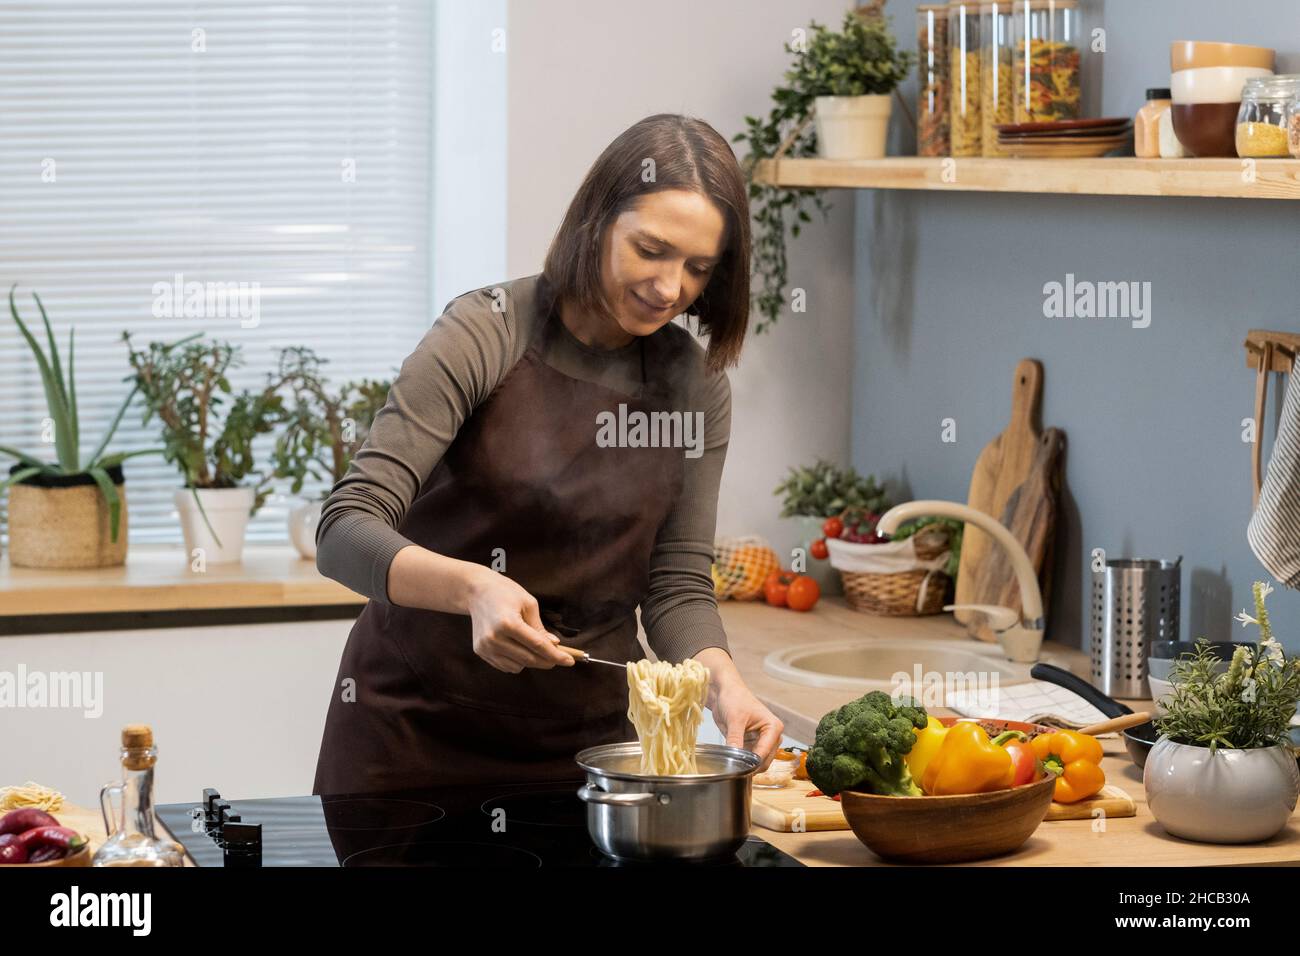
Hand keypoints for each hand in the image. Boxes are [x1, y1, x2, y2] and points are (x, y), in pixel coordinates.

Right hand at [463, 567, 575, 673]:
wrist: (476, 592)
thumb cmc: (505, 593)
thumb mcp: (528, 604)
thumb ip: (540, 628)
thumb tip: (554, 645)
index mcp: (508, 623)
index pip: (537, 645)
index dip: (556, 655)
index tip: (570, 661)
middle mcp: (494, 638)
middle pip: (528, 659)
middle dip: (547, 661)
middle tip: (559, 657)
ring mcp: (485, 646)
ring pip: (517, 666)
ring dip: (531, 661)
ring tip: (533, 646)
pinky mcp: (480, 651)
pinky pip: (505, 666)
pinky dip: (517, 662)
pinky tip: (518, 648)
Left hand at [694, 647, 783, 769]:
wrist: (724, 692)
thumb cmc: (734, 698)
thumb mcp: (734, 719)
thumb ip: (735, 739)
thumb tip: (735, 758)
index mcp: (773, 727)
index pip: (765, 753)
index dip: (753, 763)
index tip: (739, 769)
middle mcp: (771, 736)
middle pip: (765, 761)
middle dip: (751, 765)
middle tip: (735, 768)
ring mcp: (762, 741)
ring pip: (757, 762)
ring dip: (746, 764)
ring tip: (732, 764)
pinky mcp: (752, 743)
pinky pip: (749, 759)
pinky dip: (742, 761)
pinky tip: (732, 760)